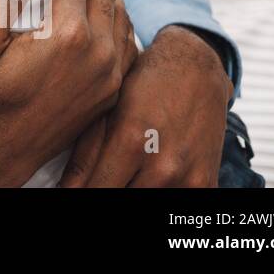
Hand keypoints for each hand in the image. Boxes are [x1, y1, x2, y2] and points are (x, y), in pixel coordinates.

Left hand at [59, 25, 230, 186]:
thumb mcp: (106, 111)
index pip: (97, 191)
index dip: (82, 194)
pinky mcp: (208, 184)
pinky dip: (157, 190)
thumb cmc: (144, 86)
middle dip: (106, 189)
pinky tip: (149, 173)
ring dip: (131, 190)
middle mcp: (163, 166)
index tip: (74, 192)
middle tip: (102, 176)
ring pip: (145, 202)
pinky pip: (172, 202)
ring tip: (126, 170)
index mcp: (130, 142)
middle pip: (121, 200)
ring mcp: (188, 178)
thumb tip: (66, 190)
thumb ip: (84, 155)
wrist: (197, 71)